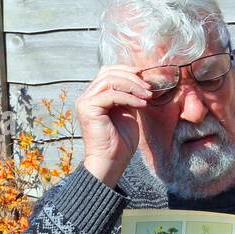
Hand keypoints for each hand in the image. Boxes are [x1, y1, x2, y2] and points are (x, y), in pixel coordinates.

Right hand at [77, 65, 152, 187]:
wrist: (112, 162)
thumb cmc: (120, 143)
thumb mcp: (128, 114)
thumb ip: (129, 97)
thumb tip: (140, 82)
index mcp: (95, 96)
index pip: (108, 73)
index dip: (126, 71)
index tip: (145, 77)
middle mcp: (87, 96)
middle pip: (108, 73)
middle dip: (131, 77)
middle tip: (149, 88)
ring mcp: (85, 101)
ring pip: (109, 81)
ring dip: (132, 86)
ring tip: (147, 96)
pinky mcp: (88, 108)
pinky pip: (111, 95)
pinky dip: (129, 97)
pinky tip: (142, 104)